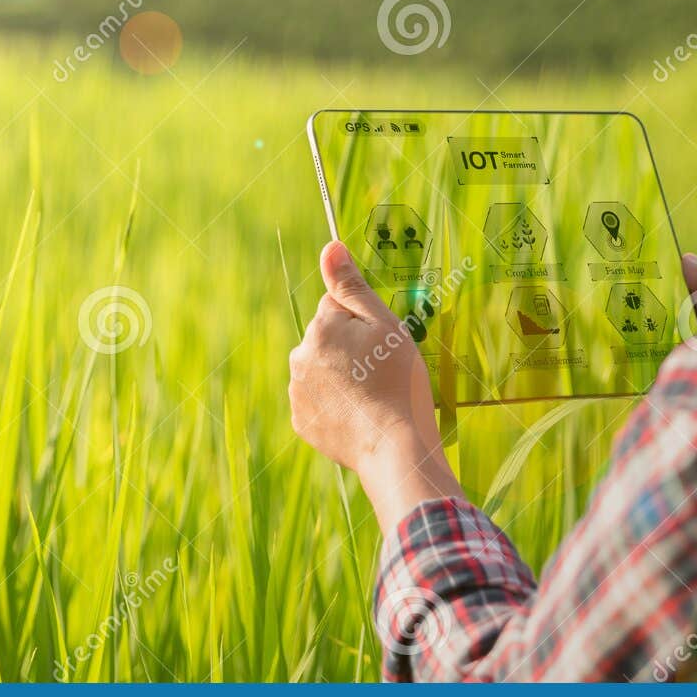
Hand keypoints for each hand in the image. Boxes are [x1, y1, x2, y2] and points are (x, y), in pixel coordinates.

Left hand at [288, 241, 462, 533]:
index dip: (365, 322)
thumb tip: (330, 246)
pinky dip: (336, 404)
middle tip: (380, 373)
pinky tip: (360, 415)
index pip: (337, 306)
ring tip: (373, 396)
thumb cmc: (398, 381)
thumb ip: (352, 285)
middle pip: (327, 337)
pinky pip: (319, 400)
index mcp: (319, 329)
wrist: (395, 449)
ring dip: (342, 375)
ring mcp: (298, 393)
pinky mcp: (302, 422)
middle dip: (349, 347)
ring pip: (322, 368)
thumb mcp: (385, 324)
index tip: (382, 346)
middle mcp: (299, 358)